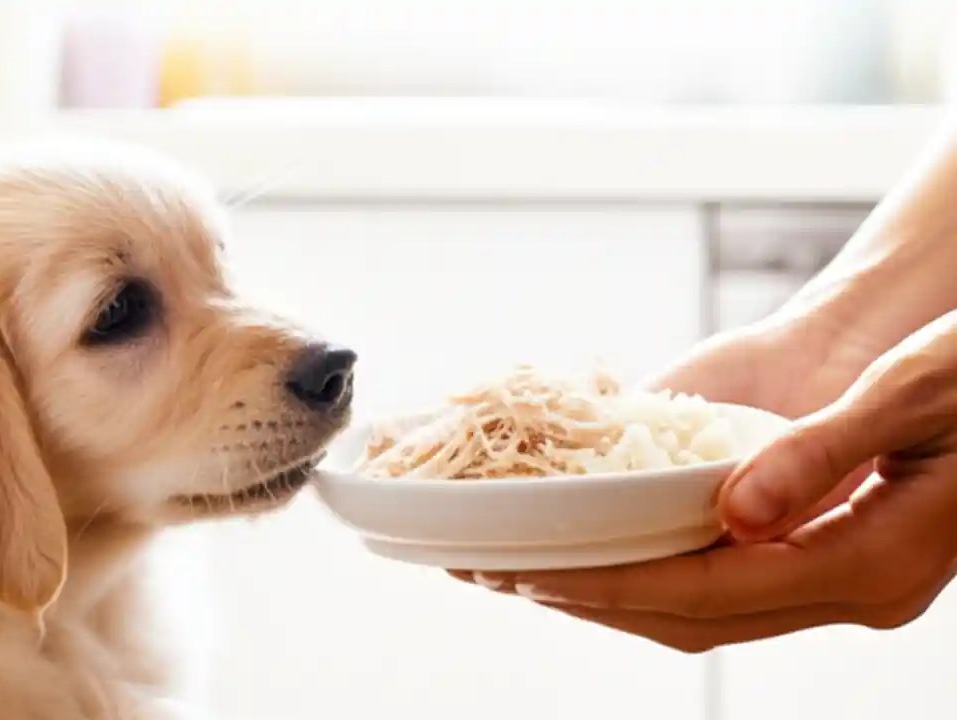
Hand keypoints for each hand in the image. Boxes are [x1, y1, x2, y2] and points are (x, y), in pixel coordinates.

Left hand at [465, 311, 956, 651]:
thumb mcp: (909, 392)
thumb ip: (819, 453)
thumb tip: (733, 516)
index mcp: (879, 561)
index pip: (719, 593)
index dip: (621, 587)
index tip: (538, 575)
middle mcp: (858, 588)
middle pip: (699, 618)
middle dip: (597, 601)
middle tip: (501, 577)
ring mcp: (841, 577)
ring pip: (706, 611)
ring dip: (615, 595)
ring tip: (526, 571)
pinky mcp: (823, 553)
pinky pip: (724, 580)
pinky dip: (654, 570)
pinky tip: (598, 549)